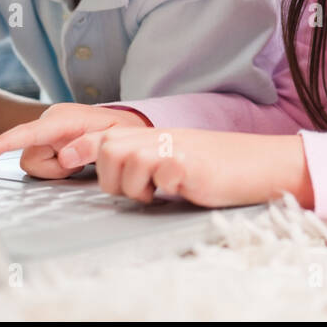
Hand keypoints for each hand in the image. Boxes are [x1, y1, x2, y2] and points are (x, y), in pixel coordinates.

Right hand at [0, 101, 148, 177]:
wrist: (124, 127)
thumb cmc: (121, 131)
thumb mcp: (113, 137)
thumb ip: (90, 145)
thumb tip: (65, 157)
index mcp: (63, 118)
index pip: (28, 132)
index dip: (4, 143)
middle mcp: (49, 121)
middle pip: (30, 158)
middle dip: (54, 169)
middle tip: (80, 163)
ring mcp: (45, 131)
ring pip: (33, 164)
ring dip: (55, 169)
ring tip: (77, 160)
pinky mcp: (44, 140)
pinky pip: (39, 163)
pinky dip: (54, 167)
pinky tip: (71, 159)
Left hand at [53, 128, 312, 207]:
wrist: (260, 165)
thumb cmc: (219, 168)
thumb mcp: (175, 158)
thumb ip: (144, 158)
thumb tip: (107, 165)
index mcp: (154, 134)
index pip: (105, 134)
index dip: (79, 146)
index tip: (66, 158)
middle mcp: (159, 135)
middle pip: (107, 148)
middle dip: (110, 177)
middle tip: (139, 190)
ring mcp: (171, 147)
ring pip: (122, 161)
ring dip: (134, 187)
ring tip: (159, 191)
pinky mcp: (183, 163)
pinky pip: (152, 179)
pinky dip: (160, 191)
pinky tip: (180, 188)